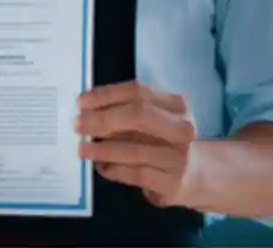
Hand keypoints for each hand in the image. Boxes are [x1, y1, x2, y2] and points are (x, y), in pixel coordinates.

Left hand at [76, 81, 199, 207]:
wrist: (194, 174)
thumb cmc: (162, 140)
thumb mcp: (152, 120)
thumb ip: (124, 111)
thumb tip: (86, 108)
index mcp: (176, 105)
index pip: (137, 91)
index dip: (106, 94)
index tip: (81, 101)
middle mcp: (182, 128)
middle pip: (138, 115)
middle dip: (103, 119)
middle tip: (78, 125)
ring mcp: (180, 157)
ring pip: (134, 149)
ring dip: (103, 149)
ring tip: (82, 148)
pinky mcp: (172, 182)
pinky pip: (136, 174)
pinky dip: (114, 169)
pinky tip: (101, 167)